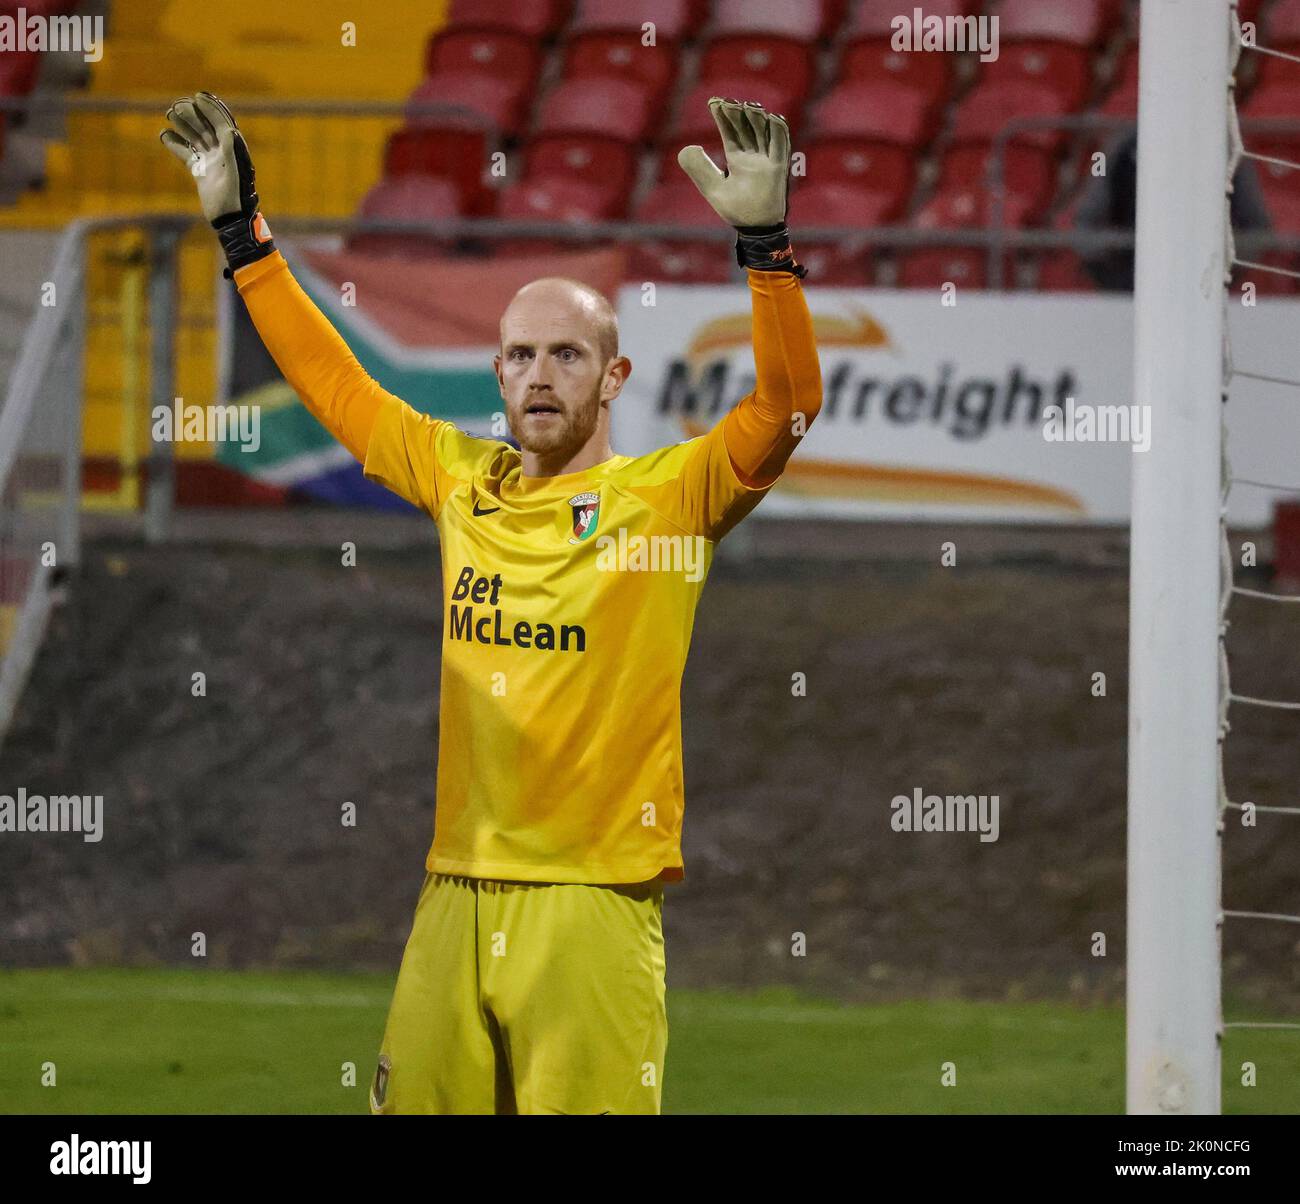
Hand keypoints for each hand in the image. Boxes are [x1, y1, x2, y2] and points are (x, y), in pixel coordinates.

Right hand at [160, 92, 274, 270]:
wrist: (230, 221)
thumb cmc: (236, 200)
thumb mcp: (236, 176)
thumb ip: (234, 154)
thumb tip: (230, 131)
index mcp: (234, 151)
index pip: (222, 124)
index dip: (211, 109)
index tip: (197, 96)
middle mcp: (223, 154)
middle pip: (207, 128)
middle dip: (193, 115)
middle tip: (176, 106)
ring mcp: (211, 162)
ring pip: (196, 138)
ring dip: (183, 126)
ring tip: (169, 114)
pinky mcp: (201, 172)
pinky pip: (187, 154)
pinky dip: (176, 145)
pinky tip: (164, 136)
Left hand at [677, 97, 791, 228]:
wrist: (755, 228)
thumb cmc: (736, 210)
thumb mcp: (712, 188)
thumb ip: (699, 168)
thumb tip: (688, 146)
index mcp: (737, 159)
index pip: (730, 132)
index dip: (723, 116)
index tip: (714, 101)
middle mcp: (753, 155)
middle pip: (746, 127)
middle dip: (739, 113)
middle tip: (729, 101)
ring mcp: (766, 160)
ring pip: (764, 132)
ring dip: (758, 118)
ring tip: (748, 105)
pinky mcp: (779, 167)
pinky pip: (781, 146)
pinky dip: (779, 131)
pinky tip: (773, 118)